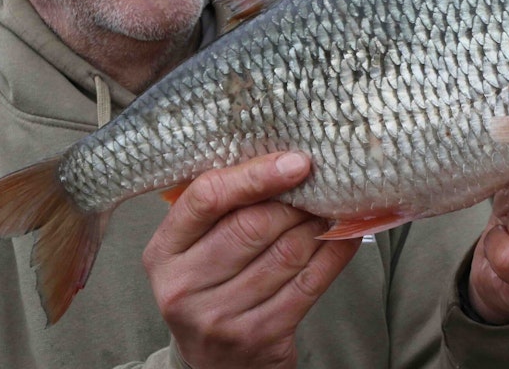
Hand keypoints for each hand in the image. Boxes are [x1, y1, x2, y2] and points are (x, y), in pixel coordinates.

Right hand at [142, 153, 360, 367]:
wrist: (214, 366)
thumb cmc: (210, 289)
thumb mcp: (194, 250)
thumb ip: (222, 210)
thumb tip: (281, 160)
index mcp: (164, 252)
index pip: (207, 197)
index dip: (256, 175)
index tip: (297, 162)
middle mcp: (184, 286)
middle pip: (253, 225)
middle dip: (295, 202)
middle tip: (319, 187)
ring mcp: (220, 316)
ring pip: (286, 253)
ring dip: (317, 226)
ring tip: (330, 210)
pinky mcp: (260, 337)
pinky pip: (309, 284)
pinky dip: (334, 254)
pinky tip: (344, 237)